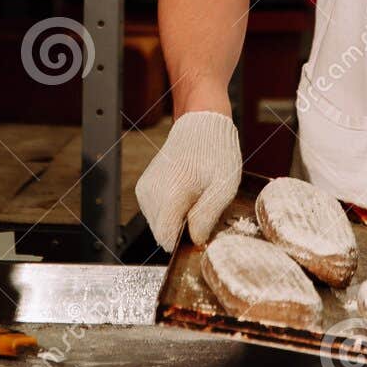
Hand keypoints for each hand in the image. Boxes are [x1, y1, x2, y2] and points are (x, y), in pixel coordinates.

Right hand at [135, 110, 242, 252]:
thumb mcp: (223, 188)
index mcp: (171, 194)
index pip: (165, 237)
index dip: (183, 241)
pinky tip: (183, 195)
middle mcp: (151, 193)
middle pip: (161, 233)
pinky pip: (153, 211)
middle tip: (200, 210)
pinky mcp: (143, 186)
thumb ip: (206, 217)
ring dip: (174, 219)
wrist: (200, 125)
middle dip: (180, 229)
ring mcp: (144, 189)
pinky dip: (168, 209)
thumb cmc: (215, 154)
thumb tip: (195, 240)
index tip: (199, 230)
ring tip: (193, 198)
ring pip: (156, 223)